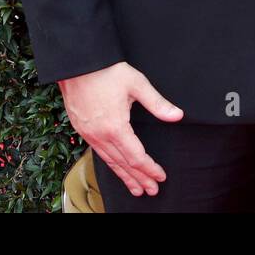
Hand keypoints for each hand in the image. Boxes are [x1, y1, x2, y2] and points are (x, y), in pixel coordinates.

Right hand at [58, 61, 182, 197]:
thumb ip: (157, 103)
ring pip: (109, 161)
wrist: (77, 64)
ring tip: (135, 188)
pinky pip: (98, 153)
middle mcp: (100, 135)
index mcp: (115, 127)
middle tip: (151, 191)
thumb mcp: (137, 84)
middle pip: (123, 164)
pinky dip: (110, 164)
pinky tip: (116, 167)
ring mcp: (89, 134)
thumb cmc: (107, 71)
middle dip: (139, 179)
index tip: (160, 176)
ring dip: (124, 176)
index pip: (136, 157)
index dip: (149, 169)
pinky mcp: (82, 129)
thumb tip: (177, 115)